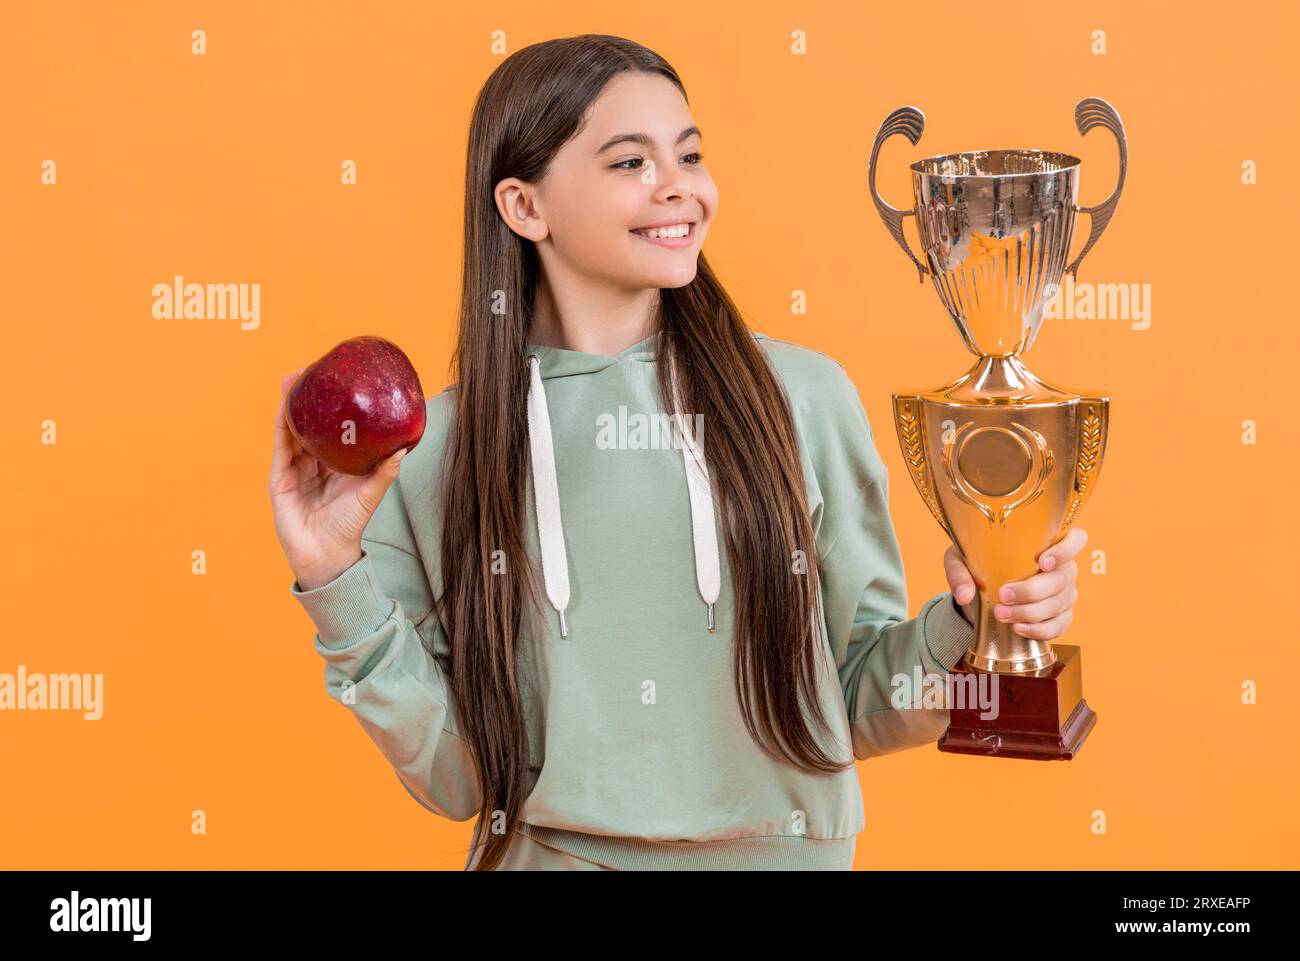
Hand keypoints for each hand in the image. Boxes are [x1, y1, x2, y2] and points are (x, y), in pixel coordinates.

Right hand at [269, 366, 407, 588]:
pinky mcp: (280, 477)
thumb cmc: (348, 526)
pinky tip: (285, 404)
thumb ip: (385, 472)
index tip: (339, 382)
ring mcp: (295, 468)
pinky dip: (282, 423)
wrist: (326, 554)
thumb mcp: (370, 494)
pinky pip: (281, 445)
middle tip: (313, 369)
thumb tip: (404, 448)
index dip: (334, 407)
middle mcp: (315, 463)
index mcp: (337, 464)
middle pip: (311, 423)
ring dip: (292, 403)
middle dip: (310, 398)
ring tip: (294, 377)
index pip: (334, 429)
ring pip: (292, 429)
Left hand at [943, 527, 1086, 638]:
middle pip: (1062, 578)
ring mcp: (1064, 593)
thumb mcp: (960, 561)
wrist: (979, 592)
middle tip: (1004, 595)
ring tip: (1002, 614)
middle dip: (1032, 590)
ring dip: (1030, 612)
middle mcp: (1061, 568)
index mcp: (1046, 544)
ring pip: (1059, 604)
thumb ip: (960, 573)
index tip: (1042, 561)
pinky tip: (1018, 628)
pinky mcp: (1060, 617)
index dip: (1066, 549)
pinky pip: (1059, 626)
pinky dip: (1039, 630)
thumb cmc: (976, 565)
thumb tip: (965, 595)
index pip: (1075, 539)